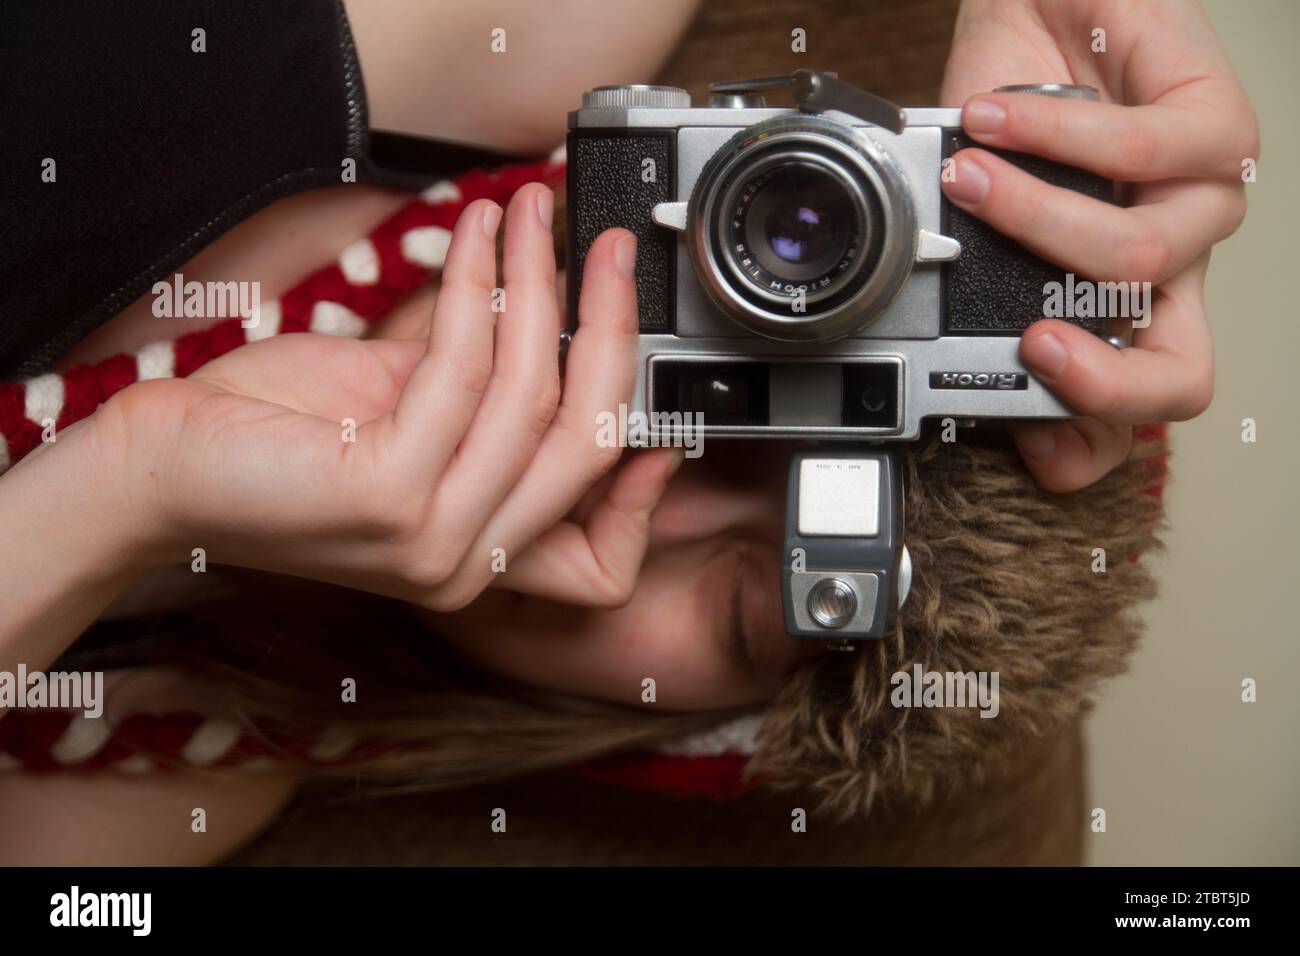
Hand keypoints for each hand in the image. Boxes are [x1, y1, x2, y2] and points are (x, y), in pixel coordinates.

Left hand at [97, 183, 678, 610]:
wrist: (162, 466)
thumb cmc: (276, 440)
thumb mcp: (409, 418)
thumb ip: (485, 397)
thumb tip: (556, 314)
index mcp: (476, 558)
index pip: (600, 558)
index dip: (646, 481)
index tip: (648, 382)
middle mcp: (464, 567)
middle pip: (590, 446)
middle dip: (613, 331)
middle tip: (611, 250)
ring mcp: (431, 542)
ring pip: (536, 399)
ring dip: (542, 286)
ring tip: (531, 217)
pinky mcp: (389, 498)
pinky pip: (466, 370)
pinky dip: (478, 287)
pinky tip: (477, 235)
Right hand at [940, 0, 1256, 489]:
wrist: (1034, 7)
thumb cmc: (1008, 110)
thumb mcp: (968, 213)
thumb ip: (963, 274)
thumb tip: (916, 323)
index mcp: (1113, 305)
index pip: (1130, 409)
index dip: (1080, 446)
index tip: (1014, 433)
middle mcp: (1167, 272)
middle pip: (1178, 377)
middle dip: (1101, 382)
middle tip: (1033, 346)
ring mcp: (1202, 204)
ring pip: (1138, 261)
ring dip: (1033, 218)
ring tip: (970, 178)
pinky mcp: (1217, 127)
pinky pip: (1137, 155)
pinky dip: (1049, 139)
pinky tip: (995, 119)